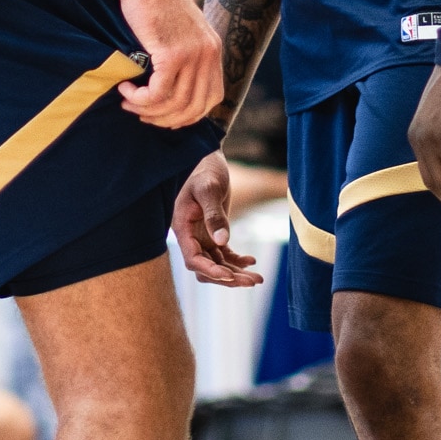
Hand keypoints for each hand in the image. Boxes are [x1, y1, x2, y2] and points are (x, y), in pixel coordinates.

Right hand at [118, 0, 223, 129]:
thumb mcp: (181, 28)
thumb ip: (184, 53)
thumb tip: (172, 84)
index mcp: (213, 48)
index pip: (212, 98)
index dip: (189, 115)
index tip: (165, 115)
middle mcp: (209, 53)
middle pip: (194, 107)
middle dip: (166, 119)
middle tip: (142, 113)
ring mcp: (193, 54)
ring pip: (174, 103)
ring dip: (147, 109)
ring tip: (129, 101)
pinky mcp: (172, 54)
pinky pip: (158, 93)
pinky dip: (140, 98)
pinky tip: (125, 89)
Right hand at [172, 152, 263, 286]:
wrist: (209, 158)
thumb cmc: (205, 169)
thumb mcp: (209, 189)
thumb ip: (214, 214)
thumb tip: (222, 241)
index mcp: (182, 227)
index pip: (193, 259)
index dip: (210, 271)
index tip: (229, 276)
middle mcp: (190, 236)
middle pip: (205, 268)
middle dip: (228, 278)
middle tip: (253, 281)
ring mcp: (201, 236)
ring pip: (216, 264)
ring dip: (235, 273)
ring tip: (258, 278)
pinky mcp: (213, 233)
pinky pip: (223, 254)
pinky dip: (236, 260)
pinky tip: (251, 261)